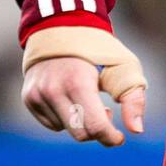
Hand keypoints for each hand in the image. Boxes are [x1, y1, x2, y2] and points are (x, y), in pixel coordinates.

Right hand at [21, 55, 144, 146]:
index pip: (94, 126)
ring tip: (87, 98)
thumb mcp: (125, 66)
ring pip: (66, 130)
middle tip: (107, 113)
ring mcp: (37, 94)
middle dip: (97, 131)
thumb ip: (134, 99)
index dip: (110, 137)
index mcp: (78, 81)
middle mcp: (53, 89)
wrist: (62, 27)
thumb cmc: (99, 49)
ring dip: (81, 121)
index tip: (119, 137)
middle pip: (79, 134)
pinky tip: (71, 99)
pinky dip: (66, 118)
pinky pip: (52, 124)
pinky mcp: (29, 97)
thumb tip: (136, 131)